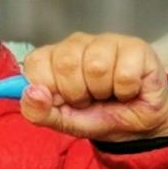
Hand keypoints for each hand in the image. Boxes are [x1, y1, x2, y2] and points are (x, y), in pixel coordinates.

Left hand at [18, 33, 167, 141]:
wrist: (137, 127)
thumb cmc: (98, 116)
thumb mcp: (63, 122)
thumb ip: (39, 112)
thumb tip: (31, 92)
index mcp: (53, 58)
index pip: (36, 63)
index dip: (49, 90)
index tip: (63, 101)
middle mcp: (77, 44)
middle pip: (66, 63)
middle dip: (77, 93)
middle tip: (89, 99)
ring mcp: (107, 41)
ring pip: (96, 66)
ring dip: (103, 92)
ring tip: (109, 93)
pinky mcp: (136, 47)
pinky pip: (124, 73)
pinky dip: (125, 91)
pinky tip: (128, 90)